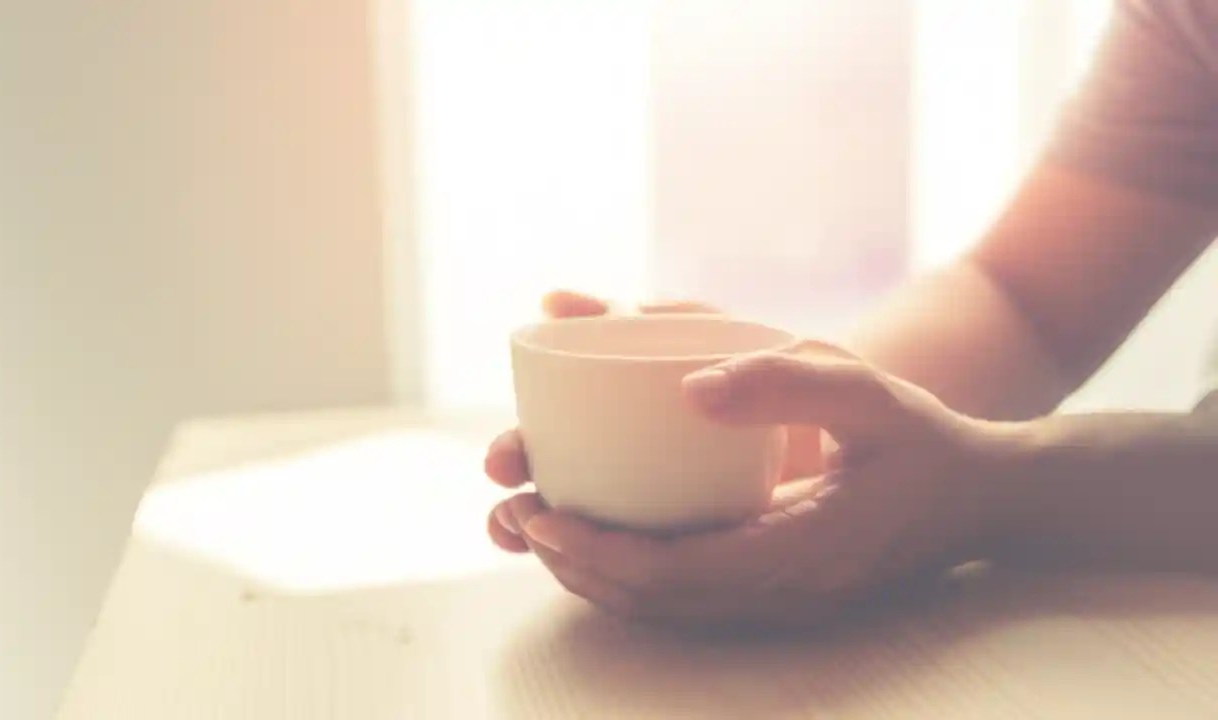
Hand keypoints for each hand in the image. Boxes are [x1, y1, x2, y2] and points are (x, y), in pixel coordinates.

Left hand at [486, 321, 1004, 628]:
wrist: (987, 497)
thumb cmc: (926, 439)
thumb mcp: (864, 392)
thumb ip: (782, 385)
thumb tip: (689, 390)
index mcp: (798, 552)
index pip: (672, 573)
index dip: (594, 551)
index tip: (539, 511)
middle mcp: (784, 594)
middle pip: (654, 603)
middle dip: (574, 565)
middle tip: (515, 515)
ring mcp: (784, 605)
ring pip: (666, 612)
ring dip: (594, 578)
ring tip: (538, 530)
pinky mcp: (782, 595)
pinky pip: (688, 603)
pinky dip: (632, 580)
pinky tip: (602, 544)